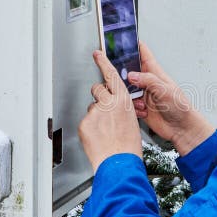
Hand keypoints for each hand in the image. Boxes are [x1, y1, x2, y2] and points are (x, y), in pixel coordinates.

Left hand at [78, 50, 142, 170]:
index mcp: (123, 100)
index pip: (111, 76)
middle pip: (98, 89)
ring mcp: (95, 112)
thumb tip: (115, 108)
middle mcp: (108, 103)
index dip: (104, 63)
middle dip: (99, 96)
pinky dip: (90, 128)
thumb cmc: (129, 146)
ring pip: (91, 107)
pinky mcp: (84, 123)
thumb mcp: (132, 121)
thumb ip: (122, 109)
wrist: (119, 162)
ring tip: (104, 131)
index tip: (98, 54)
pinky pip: (85, 121)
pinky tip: (98, 137)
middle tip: (104, 111)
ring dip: (95, 115)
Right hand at [129, 42, 214, 155]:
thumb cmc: (180, 108)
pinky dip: (132, 108)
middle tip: (121, 79)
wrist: (182, 129)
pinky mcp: (140, 107)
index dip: (134, 46)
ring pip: (126, 89)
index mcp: (155, 73)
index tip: (123, 39)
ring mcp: (143, 95)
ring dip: (129, 96)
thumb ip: (148, 81)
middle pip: (129, 71)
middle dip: (123, 74)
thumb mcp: (165, 90)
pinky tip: (142, 112)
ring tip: (140, 103)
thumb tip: (131, 75)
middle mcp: (148, 82)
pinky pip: (128, 104)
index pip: (144, 54)